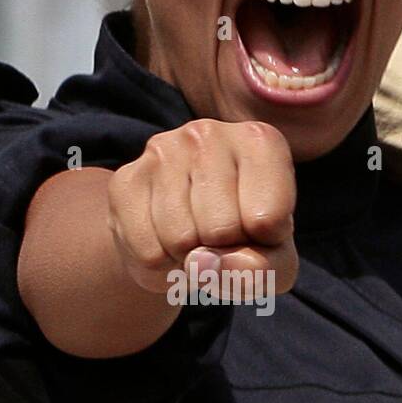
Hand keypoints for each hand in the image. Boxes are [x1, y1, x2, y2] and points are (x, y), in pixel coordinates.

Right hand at [106, 119, 297, 298]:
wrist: (183, 238)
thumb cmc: (243, 239)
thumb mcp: (276, 261)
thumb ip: (264, 269)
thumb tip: (201, 262)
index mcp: (260, 141)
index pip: (269, 220)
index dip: (264, 244)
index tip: (257, 228)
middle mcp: (209, 133)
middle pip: (223, 228)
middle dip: (221, 250)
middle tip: (218, 237)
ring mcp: (161, 151)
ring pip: (180, 239)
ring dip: (187, 258)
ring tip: (192, 239)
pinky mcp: (125, 179)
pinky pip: (148, 249)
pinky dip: (159, 263)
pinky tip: (164, 239)